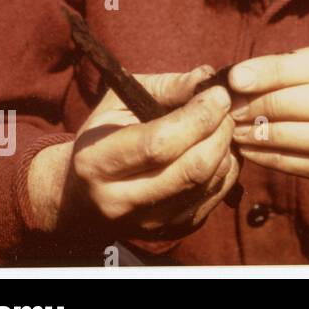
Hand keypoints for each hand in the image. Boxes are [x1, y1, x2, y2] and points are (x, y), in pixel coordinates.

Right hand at [29, 65, 239, 239]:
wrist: (81, 195)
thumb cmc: (105, 136)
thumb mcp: (119, 102)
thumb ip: (165, 86)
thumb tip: (208, 77)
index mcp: (96, 163)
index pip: (159, 143)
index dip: (198, 116)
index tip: (219, 94)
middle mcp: (120, 200)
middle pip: (192, 167)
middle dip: (220, 131)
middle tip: (225, 109)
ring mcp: (148, 222)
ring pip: (209, 182)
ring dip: (227, 148)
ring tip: (221, 126)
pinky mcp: (172, 231)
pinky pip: (216, 196)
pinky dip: (227, 167)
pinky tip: (217, 149)